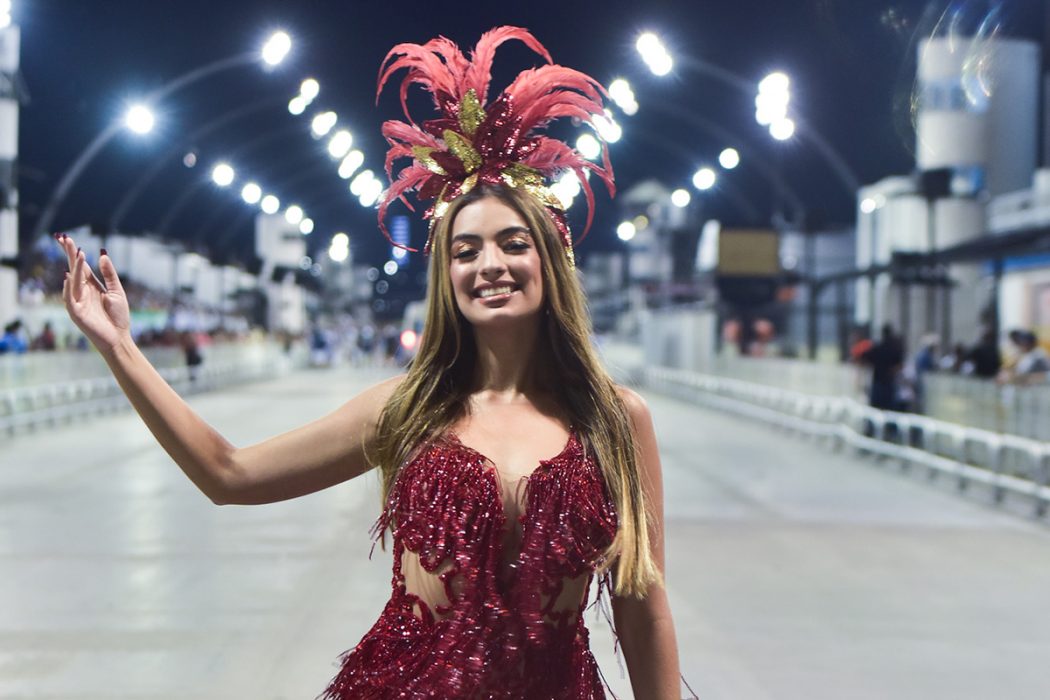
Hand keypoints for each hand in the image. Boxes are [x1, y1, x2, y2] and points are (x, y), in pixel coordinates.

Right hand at [56, 234, 131, 355]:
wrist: (119, 338)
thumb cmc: (118, 316)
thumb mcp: (116, 291)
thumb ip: (109, 274)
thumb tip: (102, 254)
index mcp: (91, 286)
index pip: (81, 266)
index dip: (74, 253)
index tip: (68, 238)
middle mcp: (82, 292)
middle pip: (74, 269)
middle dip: (69, 254)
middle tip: (64, 238)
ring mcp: (78, 302)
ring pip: (74, 281)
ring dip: (75, 267)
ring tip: (78, 253)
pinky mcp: (76, 314)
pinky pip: (70, 299)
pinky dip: (68, 289)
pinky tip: (68, 277)